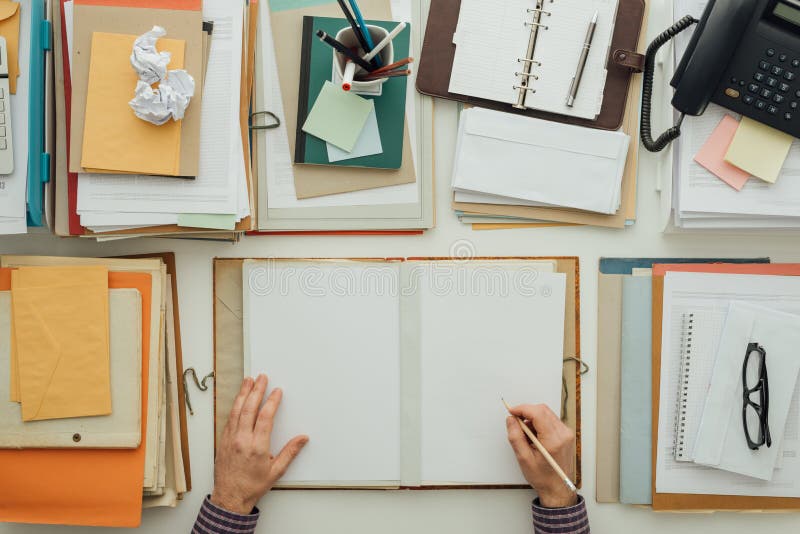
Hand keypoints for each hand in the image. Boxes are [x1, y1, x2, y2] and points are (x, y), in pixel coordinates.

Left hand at [211, 375, 308, 513]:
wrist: (230, 498)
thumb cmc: (251, 486)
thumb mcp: (276, 471)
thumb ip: (290, 452)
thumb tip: (302, 438)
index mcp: (257, 447)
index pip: (265, 417)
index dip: (271, 402)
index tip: (277, 391)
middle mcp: (242, 440)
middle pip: (249, 409)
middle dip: (256, 390)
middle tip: (261, 378)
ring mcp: (230, 439)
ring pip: (236, 411)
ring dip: (243, 394)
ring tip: (248, 381)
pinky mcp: (223, 441)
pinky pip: (229, 419)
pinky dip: (234, 406)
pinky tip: (238, 400)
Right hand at [506, 404, 576, 507]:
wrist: (557, 488)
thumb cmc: (543, 477)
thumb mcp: (524, 459)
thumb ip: (516, 437)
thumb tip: (511, 420)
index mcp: (553, 441)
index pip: (537, 413)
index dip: (522, 409)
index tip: (512, 411)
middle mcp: (563, 434)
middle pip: (542, 410)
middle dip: (526, 413)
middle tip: (516, 423)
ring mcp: (566, 434)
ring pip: (546, 414)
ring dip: (533, 419)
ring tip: (526, 435)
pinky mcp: (566, 435)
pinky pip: (550, 420)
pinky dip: (539, 424)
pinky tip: (534, 437)